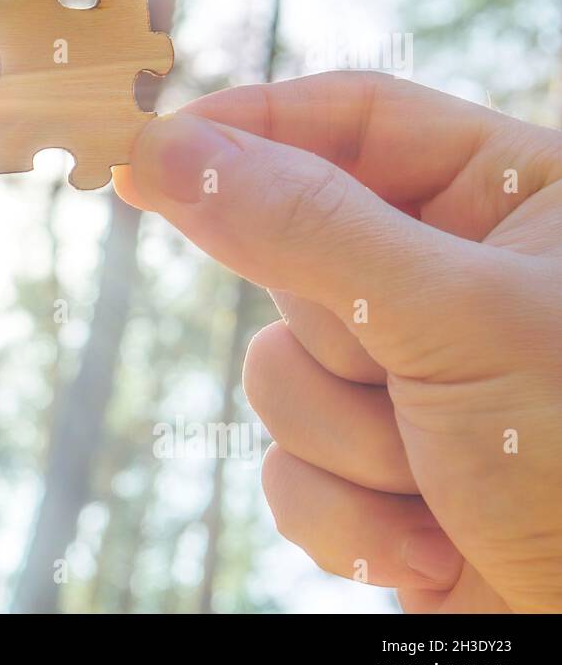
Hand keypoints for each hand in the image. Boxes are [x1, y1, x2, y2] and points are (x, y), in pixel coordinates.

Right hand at [116, 70, 561, 611]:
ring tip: (441, 479)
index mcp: (512, 199)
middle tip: (406, 373)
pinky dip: (342, 514)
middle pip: (292, 251)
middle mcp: (454, 277)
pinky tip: (429, 545)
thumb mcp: (453, 318)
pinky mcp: (372, 469)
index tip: (153, 149)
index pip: (354, 118)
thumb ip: (304, 225)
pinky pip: (284, 466)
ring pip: (276, 371)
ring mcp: (407, 376)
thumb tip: (164, 151)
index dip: (252, 127)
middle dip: (336, 340)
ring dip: (344, 442)